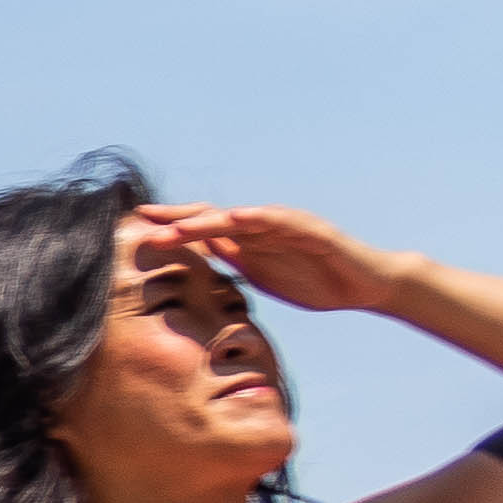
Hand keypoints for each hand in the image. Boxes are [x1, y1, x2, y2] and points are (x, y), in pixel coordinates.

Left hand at [124, 203, 410, 321]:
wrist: (365, 285)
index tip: (137, 227)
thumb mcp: (262, 275)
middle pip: (214, 217)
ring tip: (179, 224)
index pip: (204, 229)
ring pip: (242, 218)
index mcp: (249, 240)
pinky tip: (238, 218)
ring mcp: (287, 226)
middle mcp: (263, 227)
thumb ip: (232, 264)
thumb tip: (194, 263)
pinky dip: (259, 218)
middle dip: (178, 219)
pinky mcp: (313, 231)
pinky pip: (283, 222)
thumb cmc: (314, 280)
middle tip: (144, 219)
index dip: (172, 228)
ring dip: (209, 220)